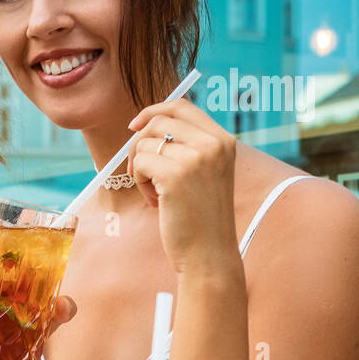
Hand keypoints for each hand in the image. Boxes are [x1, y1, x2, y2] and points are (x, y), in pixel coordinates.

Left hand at [126, 98, 240, 275]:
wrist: (209, 253)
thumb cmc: (200, 216)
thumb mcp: (204, 172)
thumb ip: (186, 146)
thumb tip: (144, 124)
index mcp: (223, 140)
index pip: (181, 106)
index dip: (153, 111)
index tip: (134, 127)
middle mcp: (213, 144)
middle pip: (158, 122)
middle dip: (139, 145)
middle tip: (143, 173)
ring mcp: (196, 157)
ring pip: (144, 143)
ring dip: (141, 168)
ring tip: (157, 193)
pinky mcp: (176, 174)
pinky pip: (140, 163)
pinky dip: (140, 182)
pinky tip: (157, 201)